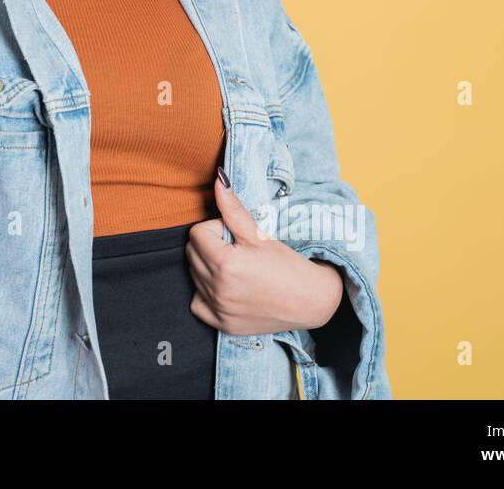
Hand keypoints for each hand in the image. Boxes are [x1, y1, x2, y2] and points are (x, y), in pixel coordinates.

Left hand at [186, 175, 343, 335]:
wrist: (311, 301)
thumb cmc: (287, 265)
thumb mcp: (259, 234)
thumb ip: (233, 208)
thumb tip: (219, 179)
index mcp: (225, 263)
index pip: (197, 233)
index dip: (216, 229)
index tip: (236, 235)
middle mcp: (217, 289)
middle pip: (192, 253)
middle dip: (210, 245)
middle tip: (237, 250)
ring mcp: (218, 309)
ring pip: (194, 276)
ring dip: (208, 267)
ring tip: (237, 268)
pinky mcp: (222, 324)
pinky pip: (197, 303)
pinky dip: (206, 294)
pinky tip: (226, 287)